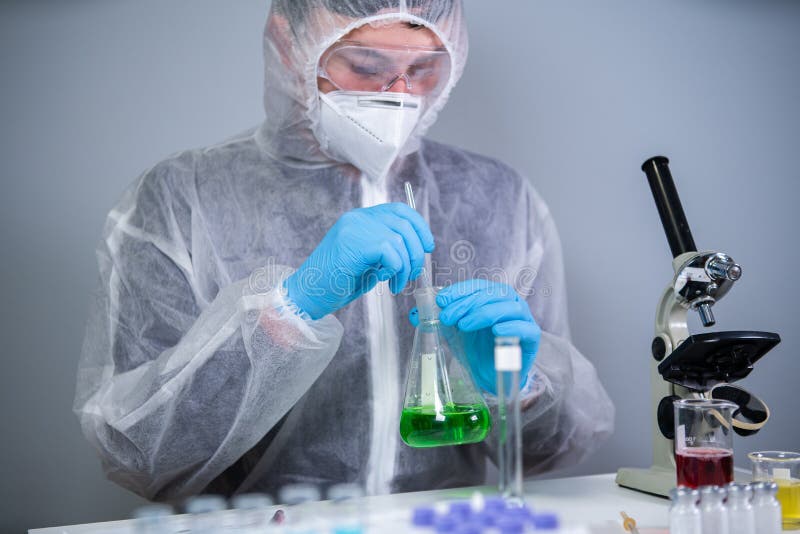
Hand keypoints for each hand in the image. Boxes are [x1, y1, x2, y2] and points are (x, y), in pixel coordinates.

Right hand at [285, 203, 433, 319]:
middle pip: (404, 223)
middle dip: (417, 251)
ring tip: (398, 283)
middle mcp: (358, 218)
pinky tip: (387, 282)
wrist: (307, 294)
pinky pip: (390, 252)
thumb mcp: (368, 260)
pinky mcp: (354, 244)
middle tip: (413, 274)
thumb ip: (388, 249)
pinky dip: (396, 270)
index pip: (400, 210)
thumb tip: (418, 249)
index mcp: (361, 218)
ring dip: (406, 266)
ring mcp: (354, 228)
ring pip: (400, 240)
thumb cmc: (336, 281)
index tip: (428, 246)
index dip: (419, 226)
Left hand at [409, 280, 540, 393]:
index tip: (441, 300)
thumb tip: (414, 314)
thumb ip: (437, 321)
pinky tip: (495, 332)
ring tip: (464, 325)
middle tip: (447, 317)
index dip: (460, 291)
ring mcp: (523, 320)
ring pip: (509, 307)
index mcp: (492, 298)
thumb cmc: (475, 349)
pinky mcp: (532, 339)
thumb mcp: (453, 333)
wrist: (491, 376)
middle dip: (467, 303)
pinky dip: (511, 328)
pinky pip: (526, 328)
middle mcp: (510, 304)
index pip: (478, 286)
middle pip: (492, 294)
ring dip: (484, 313)